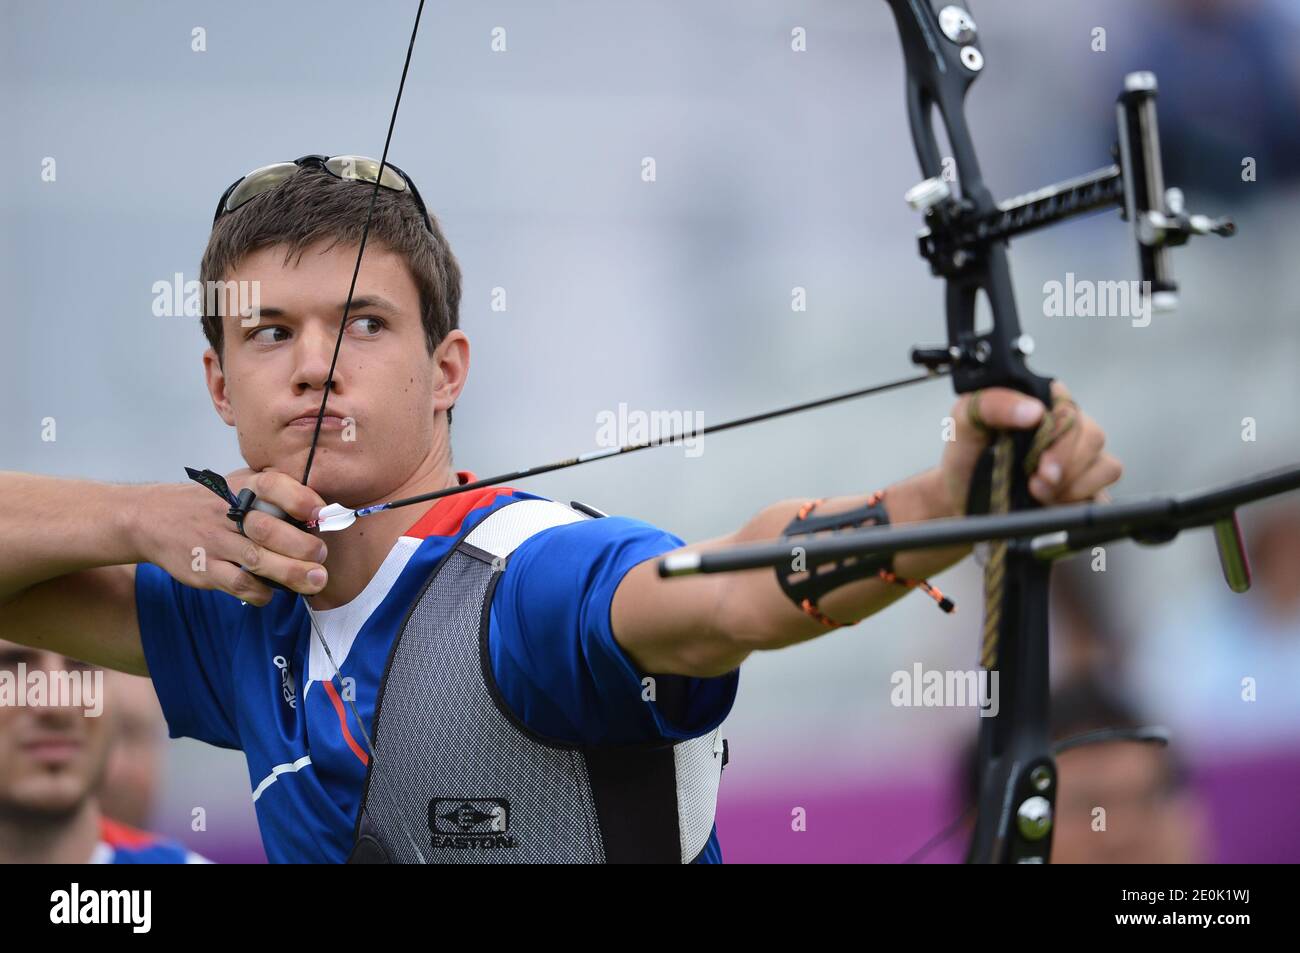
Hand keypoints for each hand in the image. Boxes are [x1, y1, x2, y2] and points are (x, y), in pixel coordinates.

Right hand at [130, 468, 327, 605]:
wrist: (153, 518)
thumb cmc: (212, 504)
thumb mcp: (239, 485)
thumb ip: (276, 496)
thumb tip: (322, 517)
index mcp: (242, 486)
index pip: (273, 485)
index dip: (301, 499)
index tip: (321, 513)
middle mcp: (228, 512)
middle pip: (269, 529)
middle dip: (302, 546)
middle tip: (321, 556)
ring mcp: (214, 541)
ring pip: (257, 560)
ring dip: (291, 573)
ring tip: (315, 580)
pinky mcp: (203, 568)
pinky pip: (238, 584)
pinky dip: (261, 592)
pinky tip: (272, 591)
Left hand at [936, 381, 1121, 515]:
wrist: (963, 495)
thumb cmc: (967, 453)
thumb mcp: (964, 421)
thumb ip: (993, 405)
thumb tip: (1034, 411)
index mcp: (1044, 401)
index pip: (1070, 408)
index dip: (1060, 438)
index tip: (1040, 463)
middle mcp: (1068, 426)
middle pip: (1093, 438)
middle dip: (1065, 467)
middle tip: (1035, 485)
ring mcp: (1081, 457)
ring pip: (1106, 466)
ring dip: (1074, 487)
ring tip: (1040, 495)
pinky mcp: (1087, 487)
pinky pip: (1104, 494)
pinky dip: (1081, 502)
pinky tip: (1054, 504)